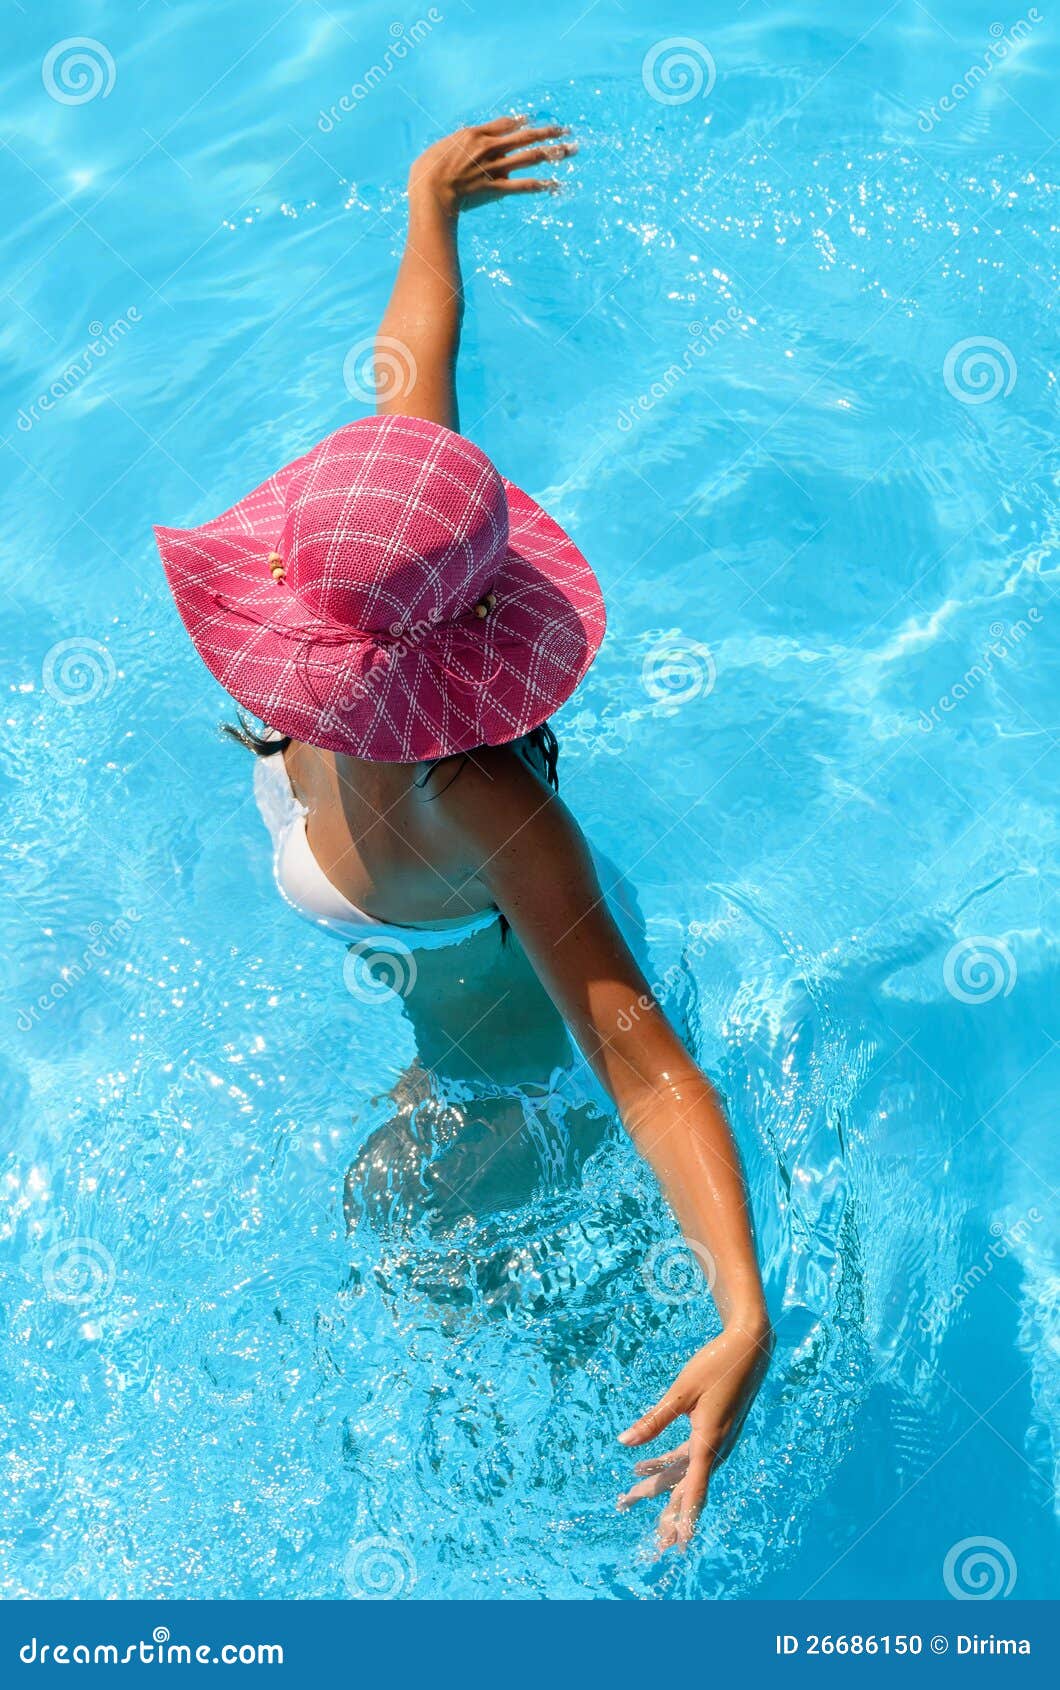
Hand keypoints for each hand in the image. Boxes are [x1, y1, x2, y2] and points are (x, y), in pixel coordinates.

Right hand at [408, 115, 576, 214]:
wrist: (431, 192)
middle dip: (547, 132)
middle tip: (565, 130)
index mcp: (475, 134)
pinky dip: (542, 185)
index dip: (519, 122)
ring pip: (531, 156)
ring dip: (553, 152)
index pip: (504, 124)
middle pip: (525, 136)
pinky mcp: (498, 188)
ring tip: (571, 150)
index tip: (530, 120)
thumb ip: (454, 147)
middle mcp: (490, 147)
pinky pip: (525, 186)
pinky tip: (557, 184)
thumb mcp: (439, 150)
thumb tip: (457, 149)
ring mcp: (496, 167)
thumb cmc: (426, 172)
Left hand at [617, 1319, 772, 1552]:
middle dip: (664, 1513)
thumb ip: (653, 1420)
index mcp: (708, 1442)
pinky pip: (687, 1457)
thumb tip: (624, 1442)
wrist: (748, 1347)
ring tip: (628, 1498)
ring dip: (657, 1486)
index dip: (685, 1519)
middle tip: (650, 1542)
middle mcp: (714, 1448)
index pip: (694, 1491)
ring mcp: (715, 1441)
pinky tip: (643, 1466)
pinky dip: (664, 1464)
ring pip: (683, 1473)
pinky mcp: (713, 1431)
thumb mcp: (681, 1392)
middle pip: (684, 1489)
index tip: (678, 1545)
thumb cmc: (715, 1366)